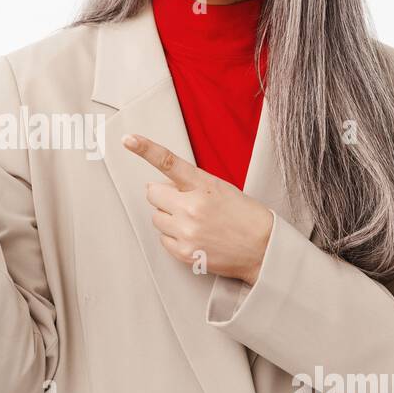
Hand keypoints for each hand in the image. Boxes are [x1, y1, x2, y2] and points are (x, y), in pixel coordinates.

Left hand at [122, 133, 273, 284]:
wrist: (264, 249)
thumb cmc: (246, 217)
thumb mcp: (222, 188)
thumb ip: (190, 184)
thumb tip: (156, 187)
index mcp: (204, 186)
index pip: (168, 162)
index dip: (145, 149)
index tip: (128, 139)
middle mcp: (192, 208)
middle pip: (153, 194)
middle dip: (164, 196)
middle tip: (185, 202)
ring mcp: (186, 232)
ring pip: (156, 217)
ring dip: (168, 217)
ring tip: (194, 222)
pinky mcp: (184, 253)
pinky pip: (162, 238)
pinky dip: (173, 237)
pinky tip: (194, 236)